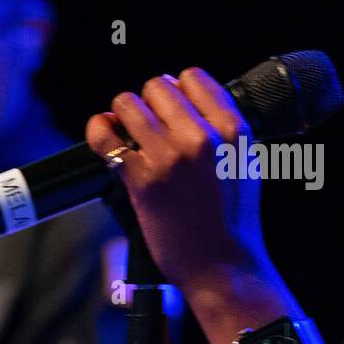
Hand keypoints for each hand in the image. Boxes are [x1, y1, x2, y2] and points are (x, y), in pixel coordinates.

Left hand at [85, 68, 271, 291]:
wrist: (223, 266)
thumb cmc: (234, 220)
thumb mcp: (245, 163)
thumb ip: (223, 131)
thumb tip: (187, 101)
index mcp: (233, 130)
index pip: (193, 77)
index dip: (177, 89)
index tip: (171, 106)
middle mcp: (201, 137)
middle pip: (157, 86)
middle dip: (149, 102)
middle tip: (149, 125)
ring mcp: (168, 156)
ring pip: (127, 103)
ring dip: (123, 116)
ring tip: (129, 135)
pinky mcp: (141, 179)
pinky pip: (104, 134)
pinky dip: (99, 130)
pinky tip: (106, 138)